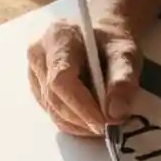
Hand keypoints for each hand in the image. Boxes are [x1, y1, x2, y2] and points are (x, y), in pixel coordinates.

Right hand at [27, 19, 140, 136]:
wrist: (101, 32)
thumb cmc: (112, 39)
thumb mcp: (126, 53)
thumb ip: (124, 80)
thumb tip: (115, 114)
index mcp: (58, 38)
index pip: (61, 79)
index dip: (81, 106)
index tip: (105, 123)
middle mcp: (39, 54)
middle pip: (54, 97)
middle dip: (82, 119)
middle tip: (110, 128)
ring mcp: (34, 71)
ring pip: (52, 109)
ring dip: (78, 125)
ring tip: (103, 125)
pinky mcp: (37, 86)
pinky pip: (52, 112)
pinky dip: (73, 123)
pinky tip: (91, 121)